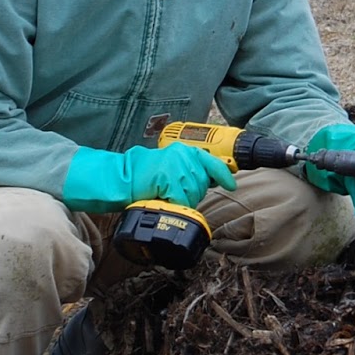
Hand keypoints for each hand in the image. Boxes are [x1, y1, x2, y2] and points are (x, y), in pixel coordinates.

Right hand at [62, 142, 235, 214]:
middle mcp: (184, 155)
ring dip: (181, 201)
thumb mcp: (172, 167)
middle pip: (202, 185)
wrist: (123, 177)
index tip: (231, 185)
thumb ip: (190, 170)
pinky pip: (181, 200)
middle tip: (173, 193)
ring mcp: (177, 166)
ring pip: (193, 195)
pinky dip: (174, 204)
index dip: (224, 175)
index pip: (212, 162)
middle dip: (192, 194)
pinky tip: (164, 200)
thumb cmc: (146, 175)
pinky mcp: (168, 178)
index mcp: (186, 150)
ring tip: (166, 195)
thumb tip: (211, 182)